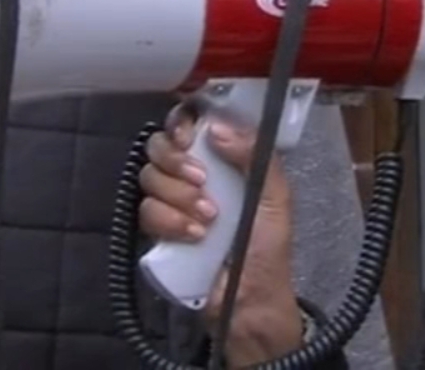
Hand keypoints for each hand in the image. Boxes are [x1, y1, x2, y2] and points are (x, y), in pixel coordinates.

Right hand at [139, 112, 303, 365]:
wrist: (250, 302)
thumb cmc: (268, 250)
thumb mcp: (277, 199)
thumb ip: (256, 157)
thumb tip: (218, 127)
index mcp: (223, 161)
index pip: (191, 124)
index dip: (183, 122)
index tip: (190, 135)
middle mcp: (194, 175)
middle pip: (160, 145)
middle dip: (177, 160)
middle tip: (202, 180)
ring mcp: (173, 203)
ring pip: (150, 177)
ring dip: (180, 196)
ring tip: (209, 219)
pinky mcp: (158, 231)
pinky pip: (147, 211)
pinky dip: (170, 222)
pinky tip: (195, 237)